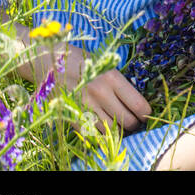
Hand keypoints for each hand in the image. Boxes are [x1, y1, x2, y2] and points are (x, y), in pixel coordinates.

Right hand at [36, 44, 151, 134]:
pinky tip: (103, 127)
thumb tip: (136, 102)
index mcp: (112, 78)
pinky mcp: (71, 114)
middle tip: (133, 121)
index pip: (138, 104)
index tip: (145, 114)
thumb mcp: (105, 65)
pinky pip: (92, 133)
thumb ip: (119, 83)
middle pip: (127, 121)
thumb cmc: (81, 60)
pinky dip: (101, 134)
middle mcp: (100, 93)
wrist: (49, 60)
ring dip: (118, 130)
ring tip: (118, 124)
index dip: (145, 113)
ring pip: (111, 130)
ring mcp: (85, 106)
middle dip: (133, 124)